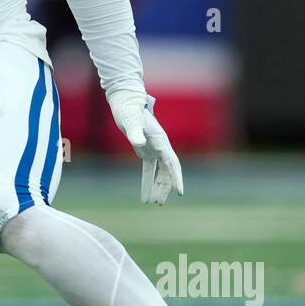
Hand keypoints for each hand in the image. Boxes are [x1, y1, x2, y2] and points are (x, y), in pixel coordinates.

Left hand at [108, 90, 183, 205]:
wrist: (125, 102)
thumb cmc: (129, 109)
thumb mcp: (131, 121)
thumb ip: (135, 133)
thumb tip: (138, 143)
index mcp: (161, 141)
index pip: (172, 164)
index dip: (176, 178)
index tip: (179, 192)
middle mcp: (160, 146)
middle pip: (167, 172)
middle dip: (164, 188)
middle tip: (158, 203)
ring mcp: (153, 149)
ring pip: (159, 173)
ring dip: (156, 187)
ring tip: (151, 202)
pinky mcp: (144, 150)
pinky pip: (148, 169)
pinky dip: (146, 182)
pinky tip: (144, 194)